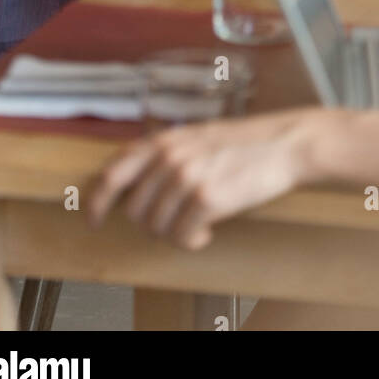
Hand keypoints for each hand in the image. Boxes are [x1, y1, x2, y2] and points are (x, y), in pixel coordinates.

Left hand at [87, 109, 323, 250]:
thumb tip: (133, 182)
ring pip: (157, 228)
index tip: (94, 218)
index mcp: (163, 140)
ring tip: (196, 224)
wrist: (285, 144)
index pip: (112, 174)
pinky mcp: (207, 199)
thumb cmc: (244, 143)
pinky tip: (207, 233)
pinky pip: (182, 238)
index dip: (97, 201)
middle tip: (175, 221)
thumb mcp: (196, 136)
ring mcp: (187, 178)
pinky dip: (193, 241)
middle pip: (135, 211)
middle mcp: (170, 157)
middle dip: (152, 223)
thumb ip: (164, 153)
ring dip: (175, 234)